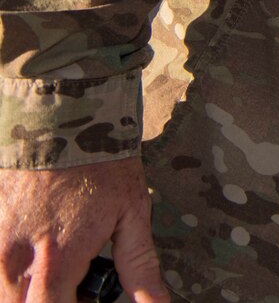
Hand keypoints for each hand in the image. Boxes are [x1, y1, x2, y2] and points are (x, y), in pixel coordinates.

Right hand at [0, 158, 168, 302]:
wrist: (61, 118)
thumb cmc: (101, 165)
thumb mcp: (132, 214)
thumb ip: (140, 268)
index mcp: (57, 261)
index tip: (87, 298)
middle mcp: (15, 260)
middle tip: (74, 286)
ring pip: (3, 291)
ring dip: (27, 291)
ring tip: (57, 269)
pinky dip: (12, 271)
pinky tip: (37, 249)